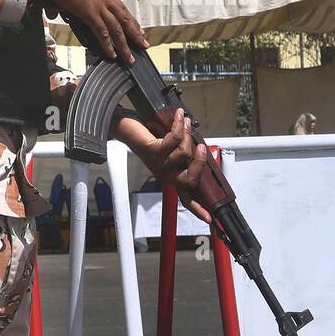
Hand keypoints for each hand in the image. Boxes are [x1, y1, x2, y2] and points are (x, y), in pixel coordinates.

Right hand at [23, 0, 147, 63]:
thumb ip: (64, 3)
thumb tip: (53, 12)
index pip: (120, 8)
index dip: (131, 20)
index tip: (138, 29)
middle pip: (124, 18)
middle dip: (135, 33)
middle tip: (143, 44)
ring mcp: (98, 6)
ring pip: (117, 29)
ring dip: (124, 45)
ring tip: (130, 57)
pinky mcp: (90, 13)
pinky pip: (102, 32)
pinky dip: (108, 45)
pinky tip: (112, 54)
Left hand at [111, 109, 211, 224]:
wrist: (124, 126)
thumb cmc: (149, 135)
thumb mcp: (170, 147)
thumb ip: (184, 152)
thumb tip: (201, 148)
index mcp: (170, 175)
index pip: (185, 197)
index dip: (198, 208)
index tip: (210, 219)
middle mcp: (164, 173)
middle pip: (190, 180)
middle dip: (200, 163)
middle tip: (202, 147)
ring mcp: (157, 163)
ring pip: (184, 154)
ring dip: (188, 134)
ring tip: (185, 122)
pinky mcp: (152, 151)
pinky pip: (174, 139)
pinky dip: (180, 125)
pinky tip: (180, 116)